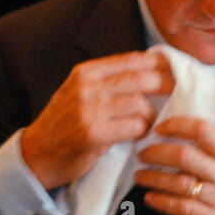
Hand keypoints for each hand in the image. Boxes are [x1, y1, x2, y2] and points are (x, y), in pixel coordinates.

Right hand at [20, 50, 173, 189]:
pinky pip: (133, 127)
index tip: (176, 69)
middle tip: (177, 93)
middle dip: (165, 85)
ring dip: (151, 115)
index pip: (131, 60)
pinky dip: (142, 132)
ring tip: (150, 122)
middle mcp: (86, 87)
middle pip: (141, 79)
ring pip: (139, 104)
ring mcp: (88, 111)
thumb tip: (150, 69)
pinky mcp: (92, 134)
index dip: (158, 64)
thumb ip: (107, 81)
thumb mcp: (79, 92)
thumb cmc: (64, 124)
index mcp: (85, 72)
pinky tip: (139, 136)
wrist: (36, 154)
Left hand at [135, 115, 214, 214]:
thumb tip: (188, 138)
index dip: (178, 125)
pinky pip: (182, 209)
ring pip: (179, 183)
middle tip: (143, 153)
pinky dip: (162, 202)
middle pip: (185, 156)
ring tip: (140, 176)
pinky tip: (150, 198)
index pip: (204, 130)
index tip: (160, 128)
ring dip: (153, 178)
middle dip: (157, 152)